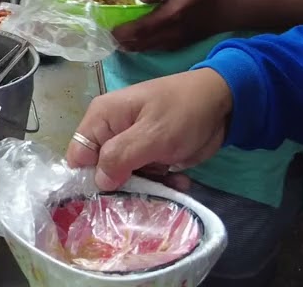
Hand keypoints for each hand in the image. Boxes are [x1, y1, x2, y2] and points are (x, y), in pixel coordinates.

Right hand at [66, 68, 231, 190]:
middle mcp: (111, 132)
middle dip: (121, 188)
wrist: (224, 102)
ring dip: (147, 188)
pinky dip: (161, 183)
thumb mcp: (153, 134)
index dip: (87, 180)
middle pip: (101, 172)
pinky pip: (146, 177)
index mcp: (101, 119)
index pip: (78, 156)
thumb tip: (98, 181)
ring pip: (125, 179)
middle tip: (144, 199)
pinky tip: (180, 181)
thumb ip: (121, 156)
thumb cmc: (184, 111)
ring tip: (170, 187)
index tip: (107, 200)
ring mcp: (131, 145)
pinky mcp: (150, 156)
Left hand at [111, 0, 237, 51]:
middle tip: (105, 33)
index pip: (138, 30)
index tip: (106, 27)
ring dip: (129, 45)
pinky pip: (154, 49)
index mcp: (168, 18)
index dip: (120, 32)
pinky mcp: (178, 44)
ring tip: (115, 37)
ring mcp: (173, 42)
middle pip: (138, 44)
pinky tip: (134, 39)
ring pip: (145, 49)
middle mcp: (169, 35)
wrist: (229, 8)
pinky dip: (140, 46)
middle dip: (120, 41)